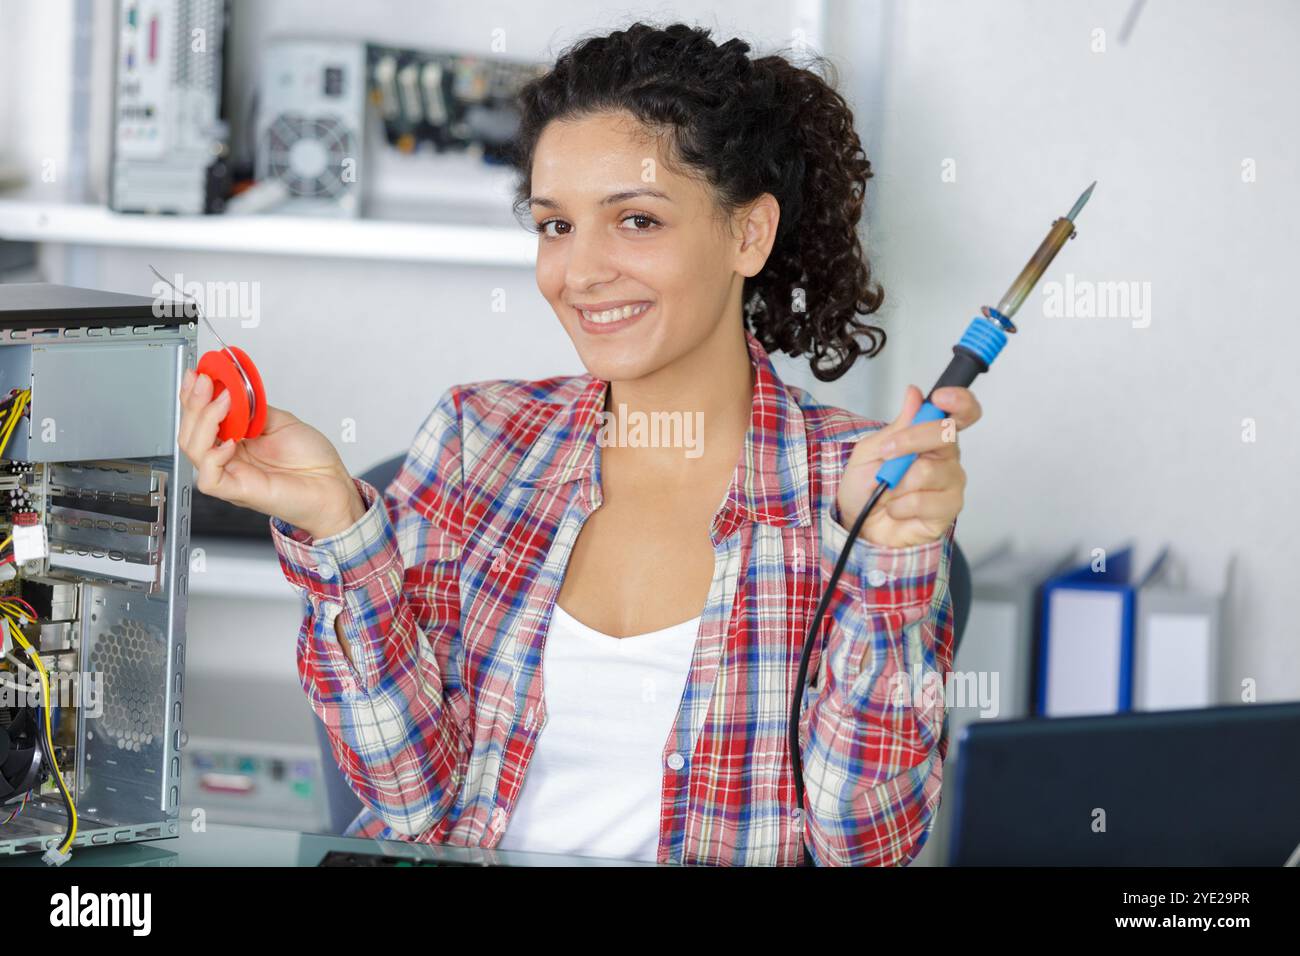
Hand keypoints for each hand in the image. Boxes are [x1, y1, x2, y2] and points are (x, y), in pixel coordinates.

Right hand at [178, 368, 364, 538]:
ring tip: (225, 402)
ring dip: (204, 421)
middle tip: (206, 381)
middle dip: (194, 402)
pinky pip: (209, 478)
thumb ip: (253, 408)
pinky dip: (214, 457)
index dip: (193, 396)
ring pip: (194, 450)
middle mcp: (229, 458)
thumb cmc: (313, 462)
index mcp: (235, 442)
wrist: (333, 488)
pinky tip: (230, 442)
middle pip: (190, 432)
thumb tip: (234, 389)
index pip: (200, 419)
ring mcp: (232, 474)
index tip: (197, 374)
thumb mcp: (281, 422)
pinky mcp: (238, 492)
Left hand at [835, 385, 981, 548]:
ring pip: (929, 470)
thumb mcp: (870, 451)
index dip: (959, 401)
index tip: (940, 398)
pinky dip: (900, 506)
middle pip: (946, 435)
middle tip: (887, 454)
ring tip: (889, 490)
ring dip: (897, 481)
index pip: (962, 412)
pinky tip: (896, 509)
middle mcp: (947, 457)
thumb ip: (897, 426)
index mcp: (931, 437)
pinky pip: (924, 501)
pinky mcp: (947, 510)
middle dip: (910, 441)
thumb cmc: (865, 488)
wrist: (858, 527)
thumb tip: (914, 394)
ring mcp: (950, 484)